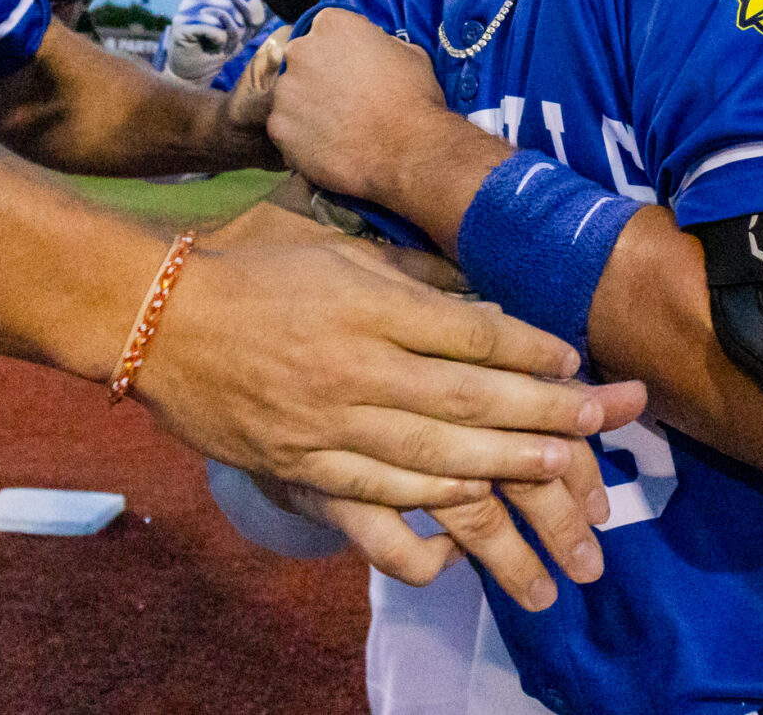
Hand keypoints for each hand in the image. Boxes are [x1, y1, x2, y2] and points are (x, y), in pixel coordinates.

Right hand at [133, 208, 648, 508]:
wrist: (154, 317)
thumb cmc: (252, 265)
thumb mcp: (337, 249)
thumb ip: (411, 280)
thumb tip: (483, 308)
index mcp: (368, 304)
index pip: (469, 332)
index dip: (530, 348)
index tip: (578, 358)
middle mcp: (356, 365)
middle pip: (469, 395)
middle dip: (546, 410)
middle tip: (608, 419)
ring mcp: (325, 421)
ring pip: (432, 453)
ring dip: (504, 465)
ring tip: (563, 471)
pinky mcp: (297, 463)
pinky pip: (371, 496)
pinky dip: (423, 509)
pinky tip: (469, 512)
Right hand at [156, 0, 271, 82]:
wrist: (197, 72)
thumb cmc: (222, 45)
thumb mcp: (244, 23)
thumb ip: (254, 4)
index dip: (249, 1)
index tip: (249, 21)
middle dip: (242, 20)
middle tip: (235, 37)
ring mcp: (186, 6)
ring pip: (225, 12)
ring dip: (232, 33)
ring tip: (225, 43)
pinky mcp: (182, 25)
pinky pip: (214, 28)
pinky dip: (221, 40)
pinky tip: (215, 46)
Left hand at [266, 9, 457, 202]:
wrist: (407, 151)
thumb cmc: (414, 99)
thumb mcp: (409, 52)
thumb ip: (379, 43)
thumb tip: (374, 48)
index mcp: (332, 24)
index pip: (327, 30)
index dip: (342, 52)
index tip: (354, 70)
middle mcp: (301, 50)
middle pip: (303, 60)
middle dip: (320, 77)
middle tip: (346, 101)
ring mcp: (285, 90)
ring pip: (291, 95)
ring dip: (308, 108)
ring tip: (338, 128)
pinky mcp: (277, 127)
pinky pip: (286, 129)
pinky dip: (302, 137)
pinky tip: (328, 147)